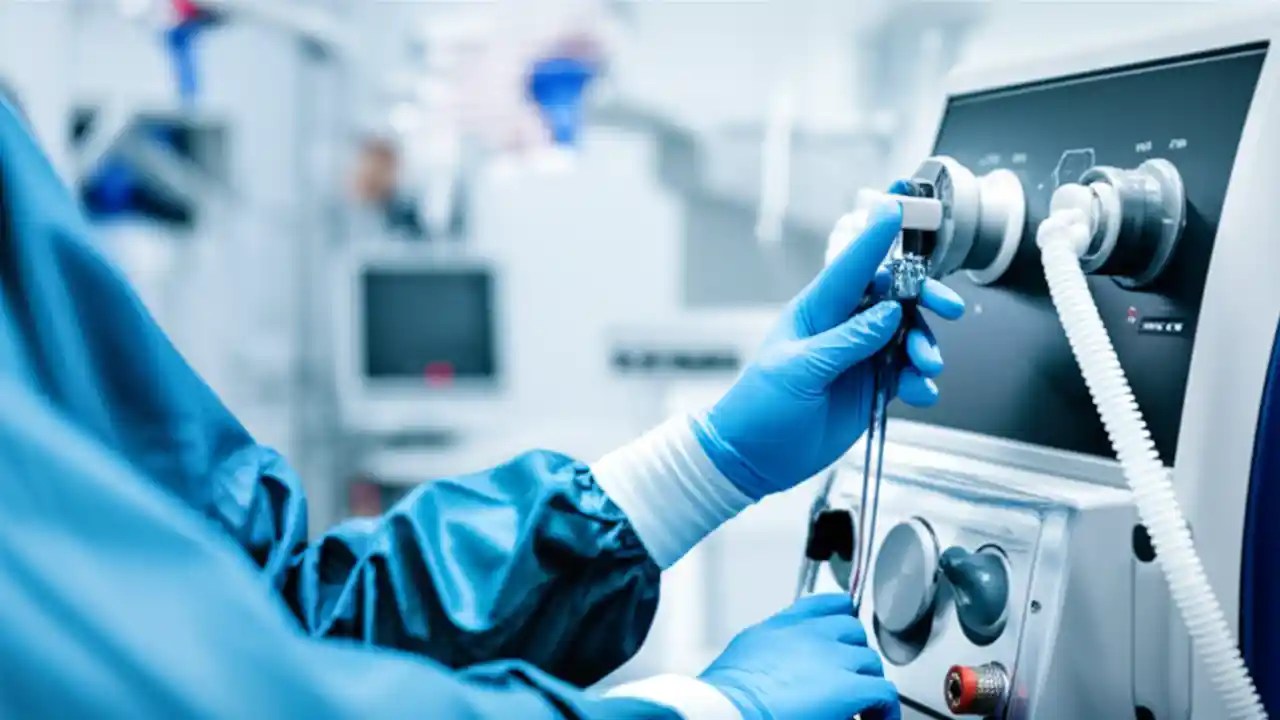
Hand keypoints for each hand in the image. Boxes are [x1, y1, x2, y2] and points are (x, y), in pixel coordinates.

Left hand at [692, 197, 964, 499]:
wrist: (754, 458)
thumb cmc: (759, 408)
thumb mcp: (798, 370)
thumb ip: (846, 342)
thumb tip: (888, 314)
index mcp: (816, 312)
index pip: (851, 267)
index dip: (876, 238)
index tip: (901, 209)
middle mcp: (842, 328)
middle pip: (893, 298)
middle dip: (924, 298)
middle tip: (948, 309)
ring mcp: (859, 357)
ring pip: (907, 336)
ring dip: (925, 346)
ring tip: (927, 368)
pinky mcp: (871, 388)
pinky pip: (907, 374)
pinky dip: (921, 382)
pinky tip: (922, 394)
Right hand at [701, 594, 899, 719]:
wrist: (727, 713)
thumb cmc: (727, 699)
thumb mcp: (744, 659)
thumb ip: (769, 654)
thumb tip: (777, 673)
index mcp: (781, 628)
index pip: (826, 604)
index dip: (842, 618)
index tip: (845, 632)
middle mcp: (810, 635)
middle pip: (854, 631)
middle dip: (855, 655)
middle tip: (850, 679)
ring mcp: (833, 659)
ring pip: (871, 662)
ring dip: (868, 683)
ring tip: (862, 706)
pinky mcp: (851, 688)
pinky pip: (885, 693)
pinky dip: (885, 710)